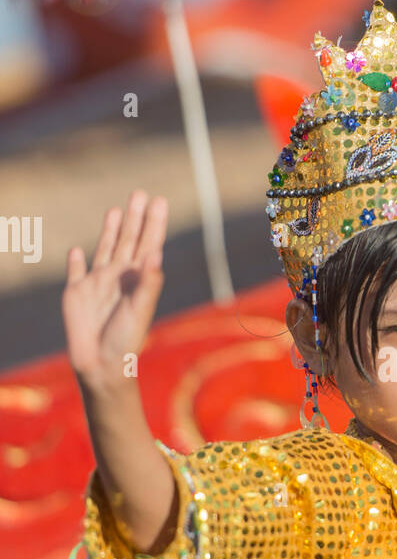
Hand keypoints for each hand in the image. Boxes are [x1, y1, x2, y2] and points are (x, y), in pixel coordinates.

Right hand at [63, 192, 167, 387]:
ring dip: (110, 230)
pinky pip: (75, 272)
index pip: (148, 244)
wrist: (101, 365)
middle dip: (135, 218)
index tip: (159, 201)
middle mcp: (118, 277)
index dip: (153, 223)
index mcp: (136, 279)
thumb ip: (148, 282)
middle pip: (128, 240)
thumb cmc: (126, 340)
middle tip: (141, 193)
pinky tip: (77, 250)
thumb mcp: (140, 309)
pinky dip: (76, 261)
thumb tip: (155, 253)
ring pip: (105, 249)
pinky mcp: (75, 294)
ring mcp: (96, 284)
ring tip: (117, 209)